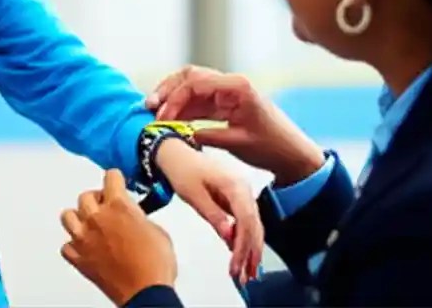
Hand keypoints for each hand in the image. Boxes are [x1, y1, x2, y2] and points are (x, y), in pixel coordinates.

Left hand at [60, 169, 177, 306]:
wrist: (146, 291)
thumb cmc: (154, 265)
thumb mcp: (157, 231)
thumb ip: (139, 218)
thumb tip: (136, 218)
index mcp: (119, 206)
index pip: (110, 177)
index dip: (115, 178)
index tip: (115, 180)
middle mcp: (97, 219)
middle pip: (85, 195)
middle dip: (96, 197)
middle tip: (104, 203)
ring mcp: (85, 239)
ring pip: (67, 216)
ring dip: (78, 216)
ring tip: (88, 220)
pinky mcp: (79, 259)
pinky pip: (66, 246)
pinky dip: (73, 245)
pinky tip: (82, 246)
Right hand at [147, 66, 324, 186]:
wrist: (291, 154)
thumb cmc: (272, 146)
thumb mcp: (239, 143)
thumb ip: (210, 136)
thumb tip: (184, 133)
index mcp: (237, 88)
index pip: (196, 83)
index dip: (175, 99)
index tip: (163, 118)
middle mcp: (230, 84)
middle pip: (190, 77)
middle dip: (168, 91)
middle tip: (150, 106)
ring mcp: (226, 93)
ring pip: (191, 87)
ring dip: (172, 98)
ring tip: (154, 112)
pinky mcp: (224, 104)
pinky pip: (197, 100)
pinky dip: (181, 108)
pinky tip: (169, 119)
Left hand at [153, 139, 262, 283]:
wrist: (178, 154)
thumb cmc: (182, 170)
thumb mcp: (193, 195)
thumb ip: (213, 215)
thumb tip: (229, 237)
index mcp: (234, 184)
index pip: (246, 219)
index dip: (243, 245)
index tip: (237, 265)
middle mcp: (243, 188)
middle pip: (253, 225)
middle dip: (249, 253)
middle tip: (244, 277)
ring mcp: (242, 193)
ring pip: (252, 226)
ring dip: (249, 250)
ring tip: (245, 273)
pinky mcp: (237, 199)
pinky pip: (245, 222)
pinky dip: (244, 240)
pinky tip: (241, 257)